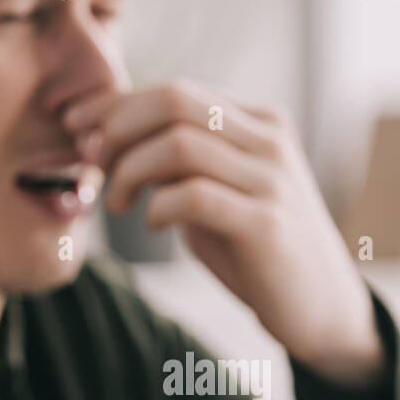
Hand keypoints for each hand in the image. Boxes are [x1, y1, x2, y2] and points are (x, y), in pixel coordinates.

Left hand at [62, 80, 384, 386]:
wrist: (322, 309)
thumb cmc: (259, 252)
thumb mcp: (220, 194)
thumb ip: (180, 164)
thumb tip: (109, 137)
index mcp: (259, 121)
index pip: (175, 90)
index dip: (116, 105)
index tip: (77, 129)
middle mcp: (269, 139)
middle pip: (174, 100)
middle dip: (117, 128)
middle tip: (93, 164)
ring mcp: (272, 179)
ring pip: (179, 143)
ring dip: (130, 171)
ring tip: (119, 202)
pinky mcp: (266, 224)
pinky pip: (194, 196)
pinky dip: (158, 206)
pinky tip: (151, 224)